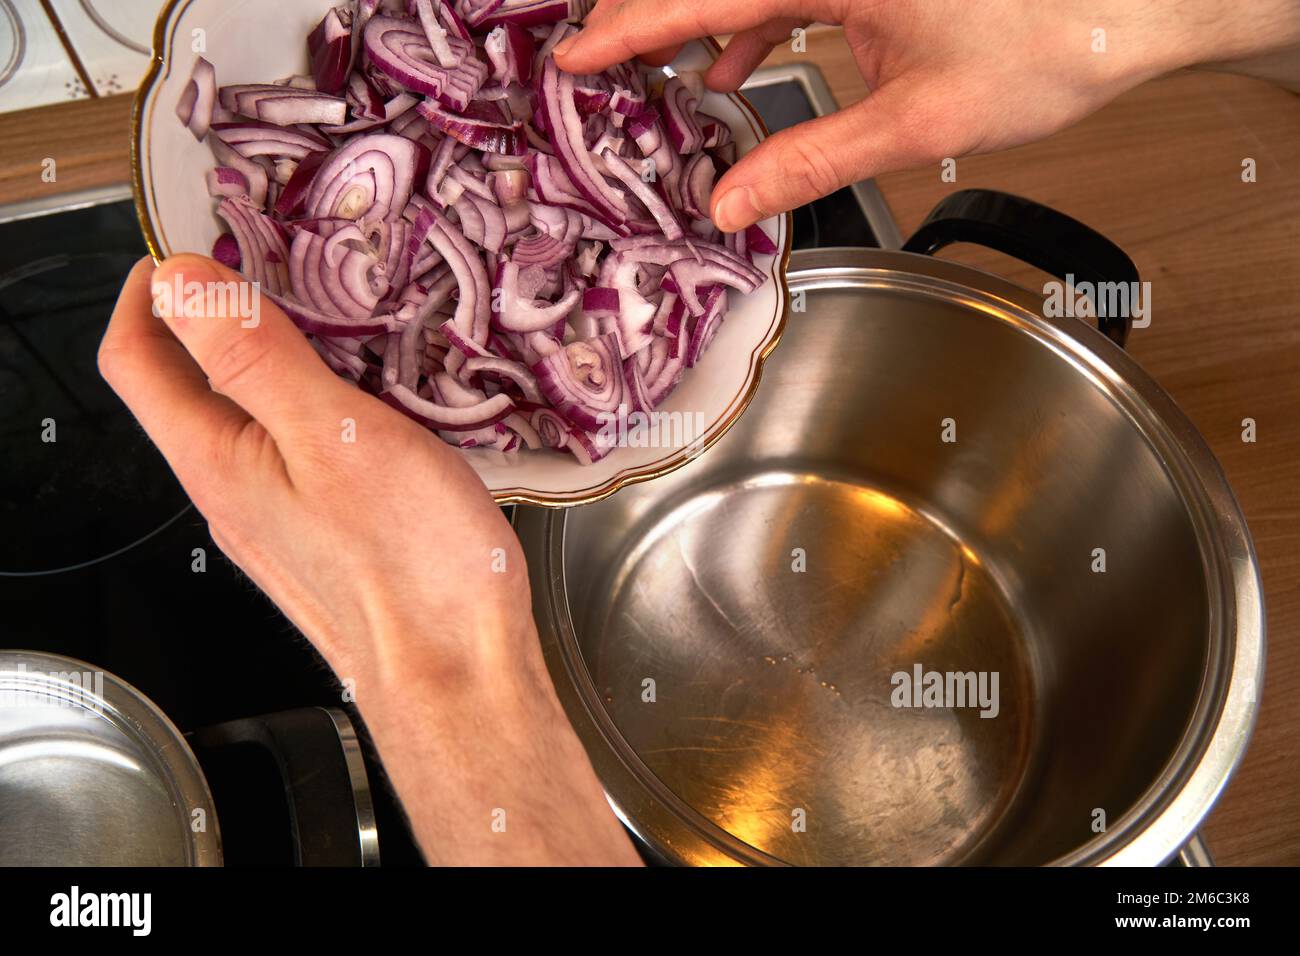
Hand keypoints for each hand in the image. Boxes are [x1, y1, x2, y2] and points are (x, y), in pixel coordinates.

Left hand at [99, 255, 641, 865]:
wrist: (457, 673)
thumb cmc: (408, 565)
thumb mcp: (331, 435)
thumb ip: (252, 357)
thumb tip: (185, 280)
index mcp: (216, 460)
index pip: (134, 361)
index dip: (146, 292)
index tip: (191, 247)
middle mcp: (230, 493)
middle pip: (184, 389)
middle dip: (211, 318)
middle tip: (273, 270)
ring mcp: (275, 519)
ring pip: (244, 421)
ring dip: (266, 361)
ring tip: (328, 323)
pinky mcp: (322, 536)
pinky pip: (291, 455)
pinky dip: (310, 407)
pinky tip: (367, 402)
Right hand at [556, 0, 1299, 231]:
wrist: (1124, 13)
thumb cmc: (1045, 47)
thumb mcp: (914, 120)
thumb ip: (811, 160)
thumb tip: (733, 203)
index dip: (632, 27)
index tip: (576, 54)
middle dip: (653, 18)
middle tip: (600, 62)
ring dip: (701, 24)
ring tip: (656, 73)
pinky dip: (754, 27)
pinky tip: (734, 69)